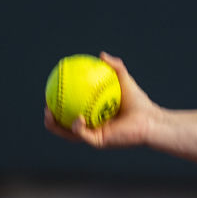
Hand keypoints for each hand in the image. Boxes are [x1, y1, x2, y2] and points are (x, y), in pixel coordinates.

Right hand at [42, 53, 158, 148]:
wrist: (151, 120)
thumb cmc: (139, 102)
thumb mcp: (124, 81)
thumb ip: (114, 67)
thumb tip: (101, 54)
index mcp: (93, 115)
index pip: (70, 110)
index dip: (58, 103)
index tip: (50, 92)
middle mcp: (92, 126)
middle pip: (63, 125)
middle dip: (51, 118)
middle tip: (45, 105)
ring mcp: (94, 135)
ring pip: (68, 134)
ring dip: (56, 126)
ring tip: (49, 113)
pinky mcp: (100, 142)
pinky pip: (83, 135)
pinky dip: (77, 127)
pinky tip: (78, 117)